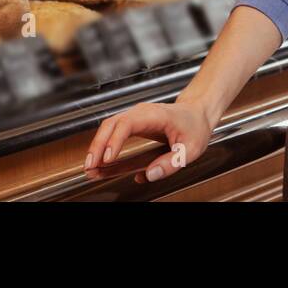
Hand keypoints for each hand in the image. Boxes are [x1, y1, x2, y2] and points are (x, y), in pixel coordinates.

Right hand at [84, 100, 212, 183]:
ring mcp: (134, 118)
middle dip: (98, 145)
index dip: (115, 141)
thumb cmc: (195, 127)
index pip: (128, 124)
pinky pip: (113, 134)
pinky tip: (99, 165)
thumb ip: (172, 162)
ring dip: (97, 148)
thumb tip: (150, 174)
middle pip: (111, 124)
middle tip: (90, 166)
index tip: (108, 158)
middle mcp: (140, 113)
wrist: (197, 114)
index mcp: (154, 115)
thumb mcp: (191, 148)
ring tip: (90, 168)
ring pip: (108, 128)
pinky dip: (103, 148)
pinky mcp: (132, 125)